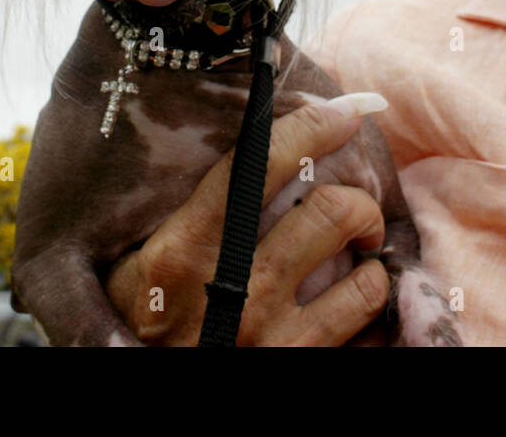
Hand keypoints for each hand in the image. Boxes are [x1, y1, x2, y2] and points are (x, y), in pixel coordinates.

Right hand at [105, 92, 392, 345]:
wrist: (152, 392)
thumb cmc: (141, 321)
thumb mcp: (134, 263)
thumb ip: (184, 212)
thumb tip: (244, 143)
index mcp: (182, 250)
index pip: (256, 165)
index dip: (308, 128)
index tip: (344, 112)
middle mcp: (230, 289)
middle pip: (327, 210)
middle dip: (355, 199)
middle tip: (350, 204)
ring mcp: (268, 333)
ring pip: (359, 268)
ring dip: (367, 247)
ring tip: (359, 244)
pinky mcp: (298, 361)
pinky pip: (363, 313)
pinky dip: (371, 290)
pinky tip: (356, 287)